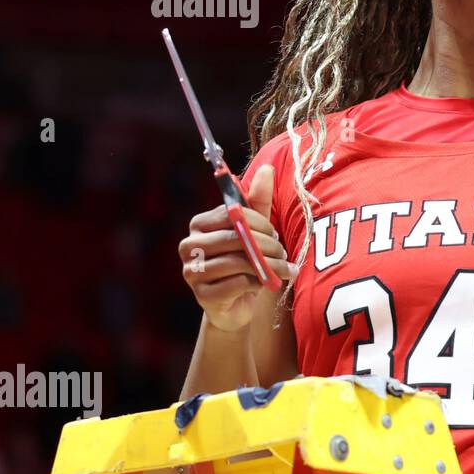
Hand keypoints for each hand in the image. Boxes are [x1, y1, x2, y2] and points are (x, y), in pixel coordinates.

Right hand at [178, 164, 295, 331]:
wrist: (237, 304)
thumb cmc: (246, 260)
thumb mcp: (255, 230)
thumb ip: (259, 201)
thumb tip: (268, 169)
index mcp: (199, 224)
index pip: (231, 214)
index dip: (259, 223)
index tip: (276, 233)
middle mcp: (189, 246)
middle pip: (234, 238)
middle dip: (267, 245)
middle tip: (285, 254)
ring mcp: (191, 272)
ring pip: (237, 262)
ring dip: (268, 265)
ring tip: (285, 269)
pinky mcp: (202, 296)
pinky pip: (236, 284)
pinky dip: (257, 283)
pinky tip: (265, 285)